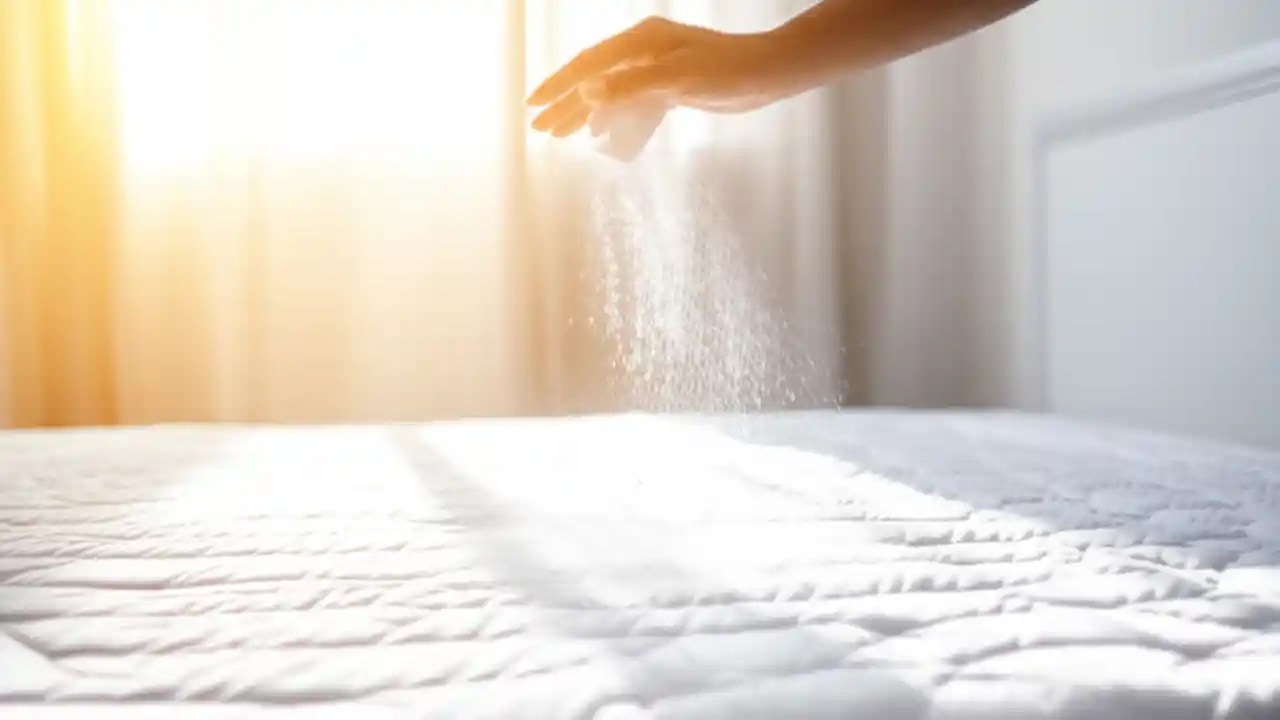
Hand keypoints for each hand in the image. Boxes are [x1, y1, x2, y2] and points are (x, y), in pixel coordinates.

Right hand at [526, 16, 782, 142]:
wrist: (769, 73)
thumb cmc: (727, 70)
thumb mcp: (677, 78)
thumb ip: (631, 86)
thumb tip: (587, 94)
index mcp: (640, 40)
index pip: (588, 64)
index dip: (559, 86)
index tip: (534, 106)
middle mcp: (643, 50)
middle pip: (594, 79)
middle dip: (566, 104)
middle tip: (538, 128)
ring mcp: (656, 68)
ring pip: (612, 93)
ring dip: (587, 114)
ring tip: (560, 135)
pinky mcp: (671, 86)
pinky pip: (633, 104)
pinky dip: (617, 120)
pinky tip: (602, 136)